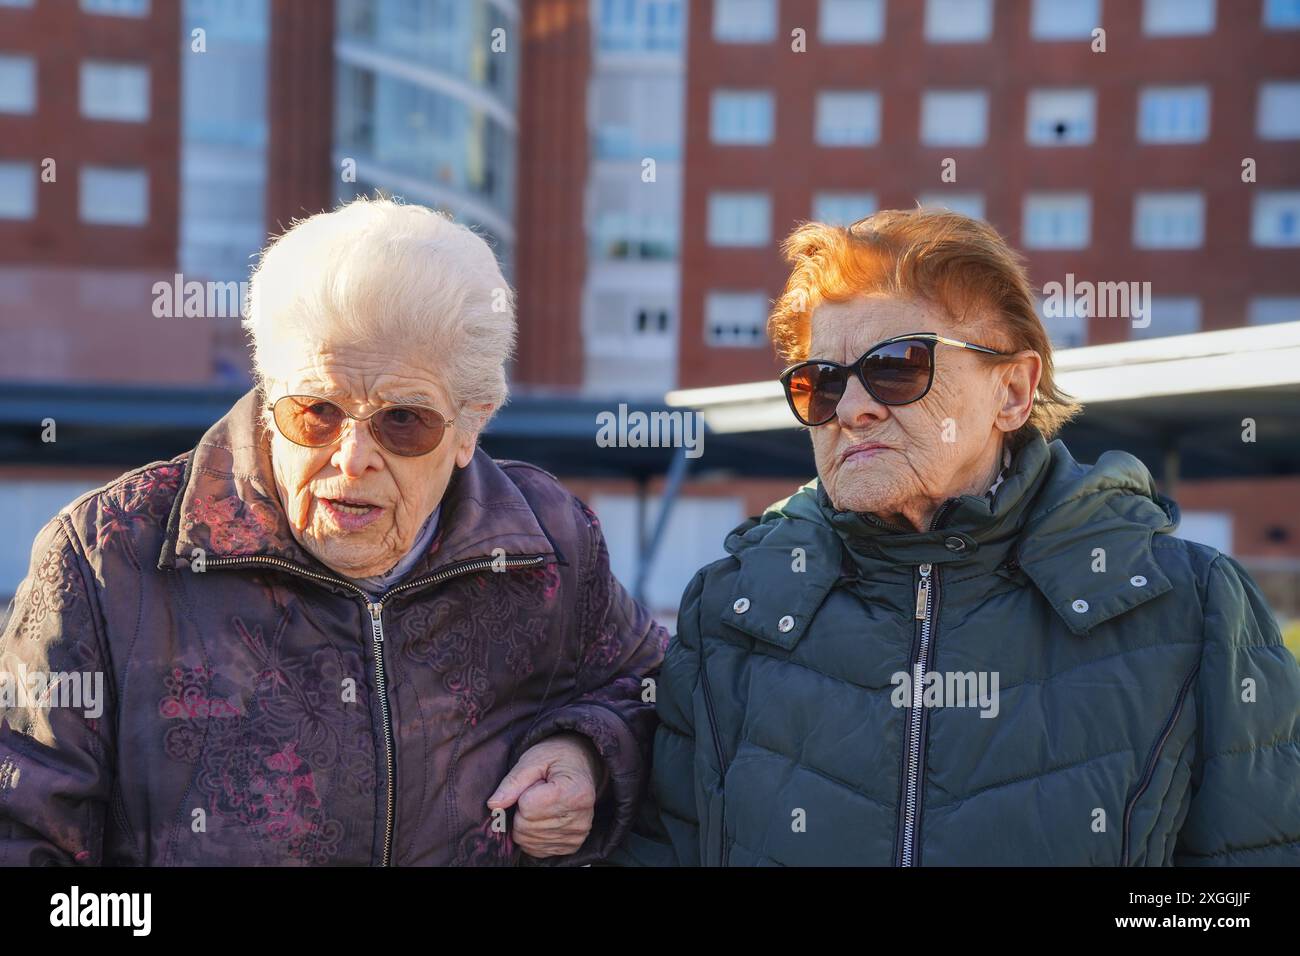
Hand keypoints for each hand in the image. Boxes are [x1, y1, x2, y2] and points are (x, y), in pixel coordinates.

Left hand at [487, 732, 605, 858]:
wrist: (580, 765)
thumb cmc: (556, 758)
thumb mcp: (534, 759)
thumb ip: (513, 781)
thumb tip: (494, 805)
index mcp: (574, 793)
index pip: (526, 807)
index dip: (523, 794)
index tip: (537, 783)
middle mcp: (580, 819)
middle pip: (525, 827)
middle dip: (522, 810)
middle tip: (537, 793)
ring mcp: (577, 835)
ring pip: (527, 840)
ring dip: (526, 822)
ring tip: (542, 803)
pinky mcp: (571, 845)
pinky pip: (535, 849)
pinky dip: (532, 834)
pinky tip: (544, 817)